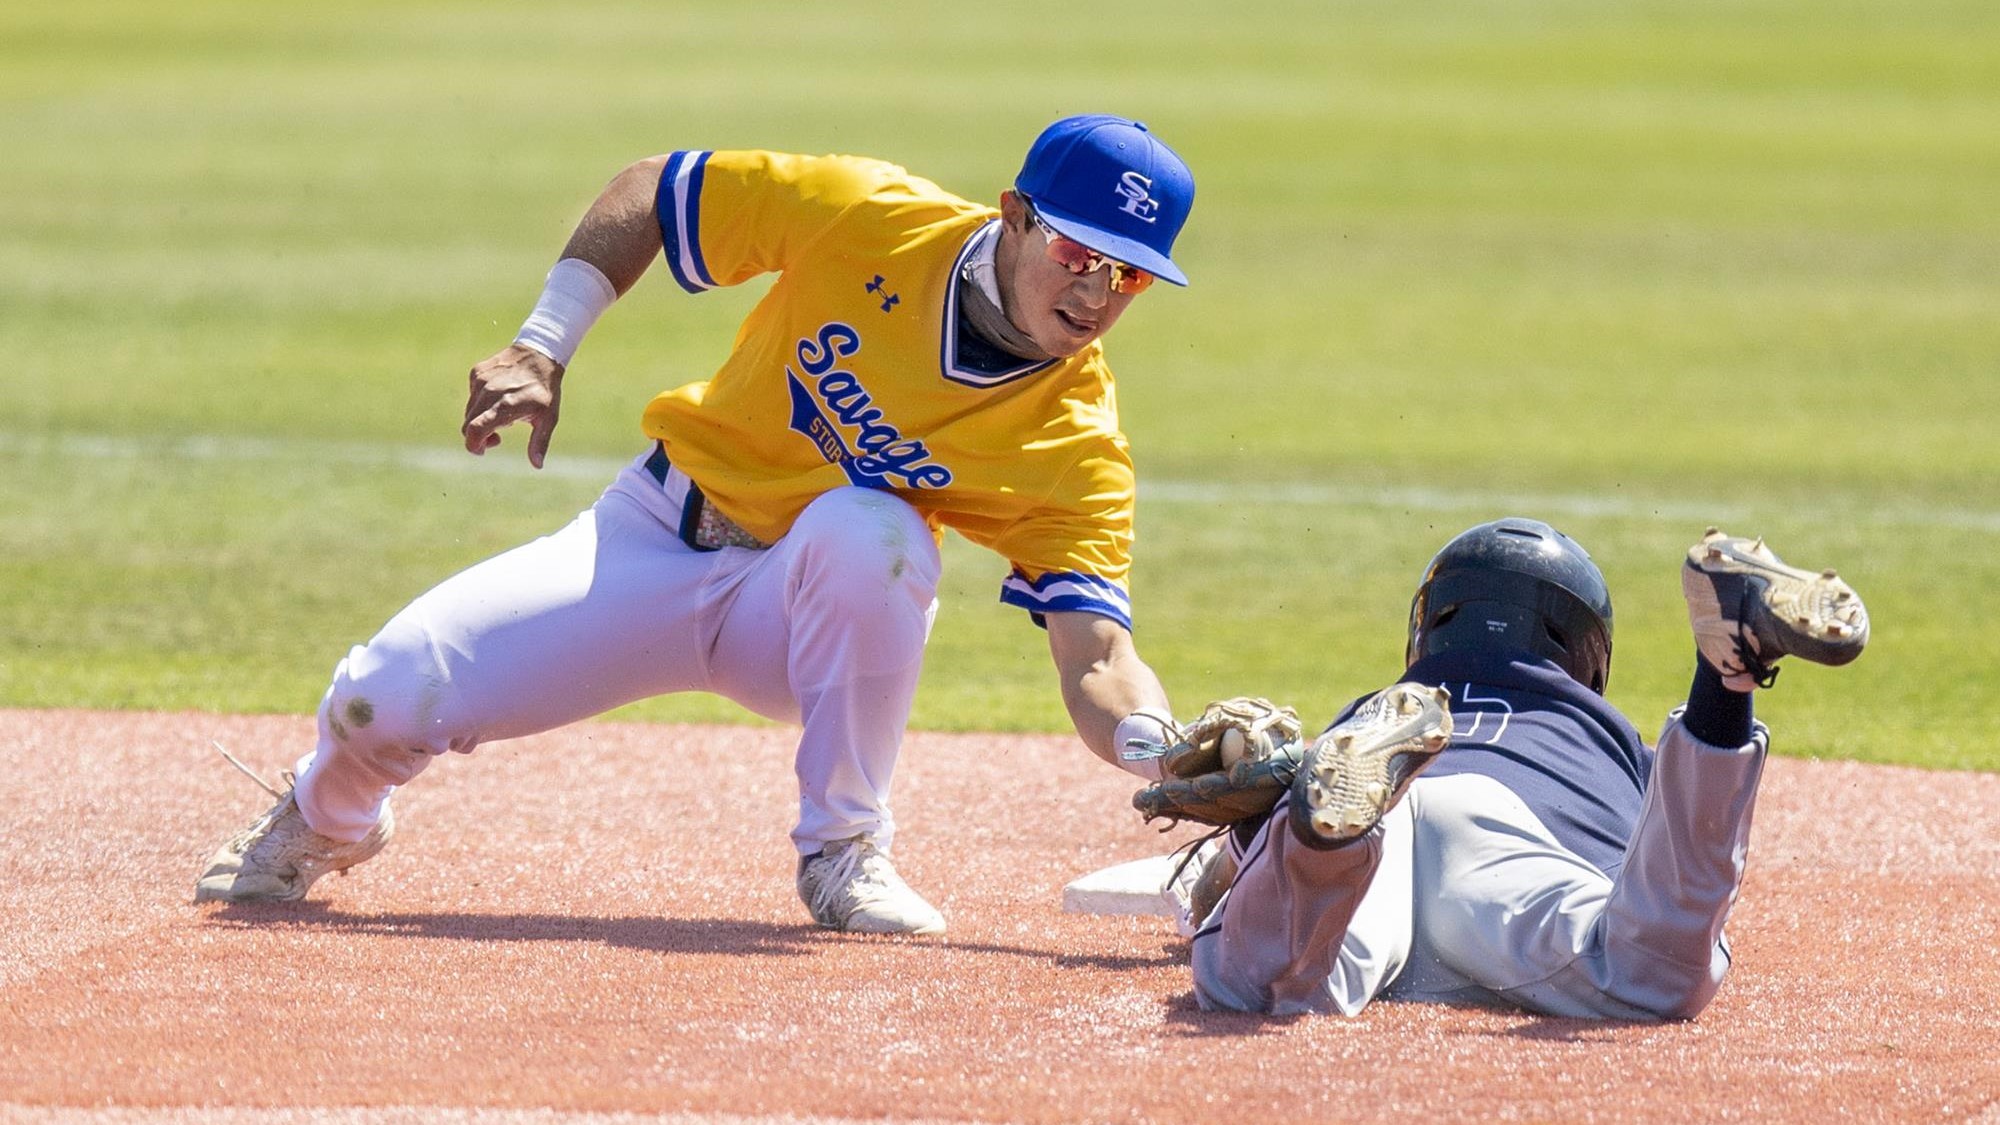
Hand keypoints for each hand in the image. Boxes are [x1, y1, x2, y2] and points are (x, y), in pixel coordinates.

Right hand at [462, 345, 564, 467]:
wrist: (539, 354)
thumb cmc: (545, 390)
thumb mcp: (548, 418)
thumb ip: (539, 442)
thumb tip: (537, 465)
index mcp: (506, 406)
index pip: (476, 429)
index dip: (474, 445)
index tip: (483, 450)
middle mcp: (490, 392)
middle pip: (468, 424)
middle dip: (478, 437)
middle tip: (497, 438)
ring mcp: (481, 381)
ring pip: (469, 411)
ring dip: (479, 421)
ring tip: (501, 418)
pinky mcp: (476, 373)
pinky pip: (471, 397)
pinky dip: (480, 404)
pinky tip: (498, 399)